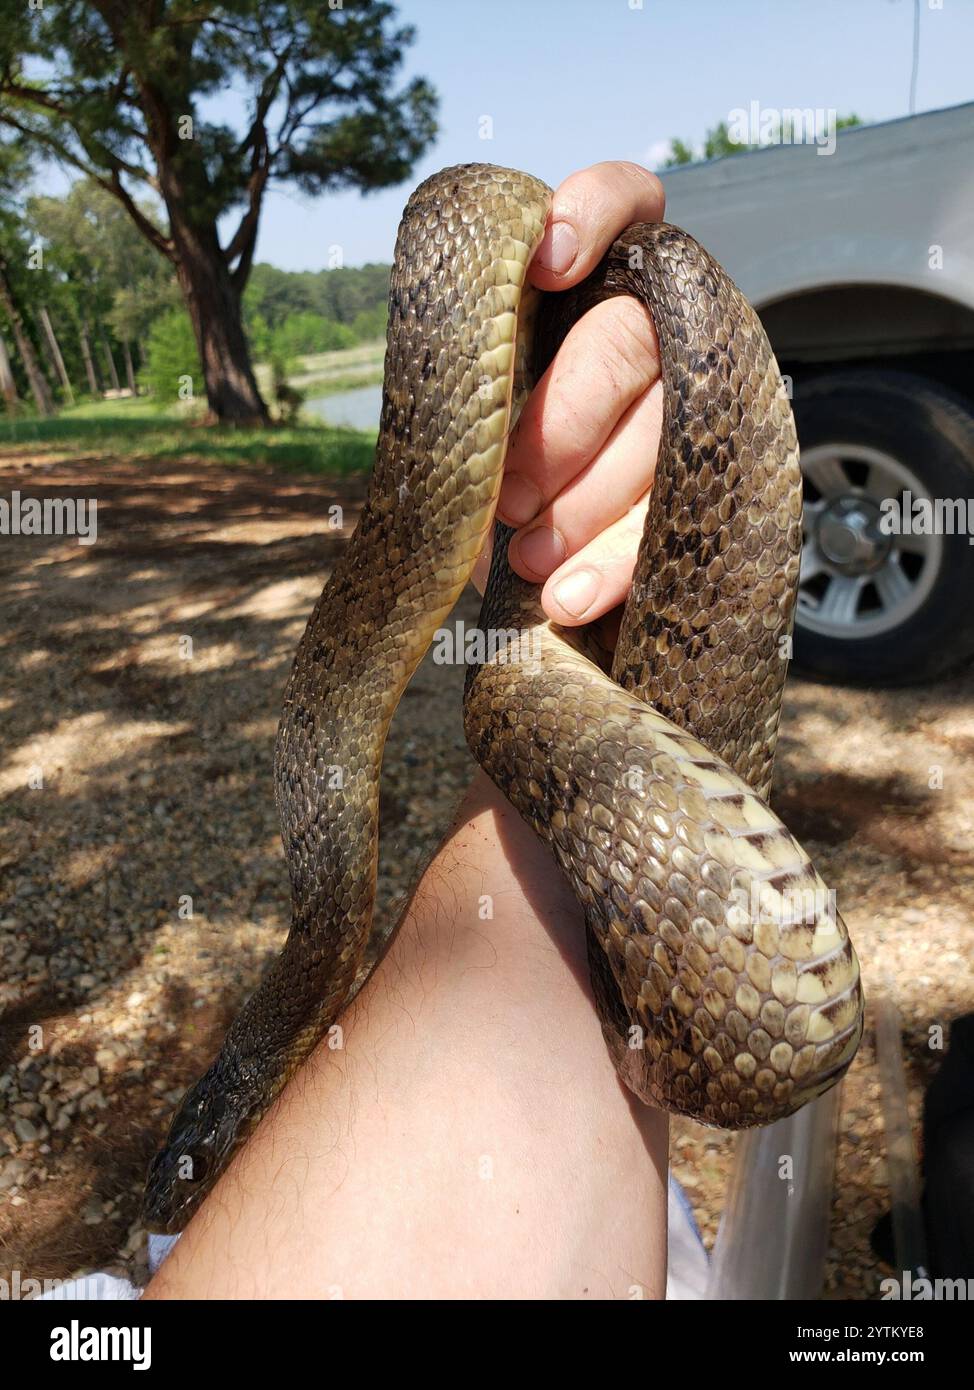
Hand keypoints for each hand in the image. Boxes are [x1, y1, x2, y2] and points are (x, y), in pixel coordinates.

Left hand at [473, 161, 664, 646]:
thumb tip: (455, 450)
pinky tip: (571, 599)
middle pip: (633, 343)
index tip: (547, 261)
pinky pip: (683, 518)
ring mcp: (696, 404)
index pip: (625, 200)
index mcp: (598, 287)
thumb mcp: (470, 409)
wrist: (538, 537)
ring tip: (528, 562)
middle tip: (508, 495)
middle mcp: (660, 328)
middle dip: (568, 420)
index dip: (597, 212)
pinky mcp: (713, 482)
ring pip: (666, 434)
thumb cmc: (494, 453)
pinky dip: (622, 562)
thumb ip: (472, 386)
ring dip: (594, 503)